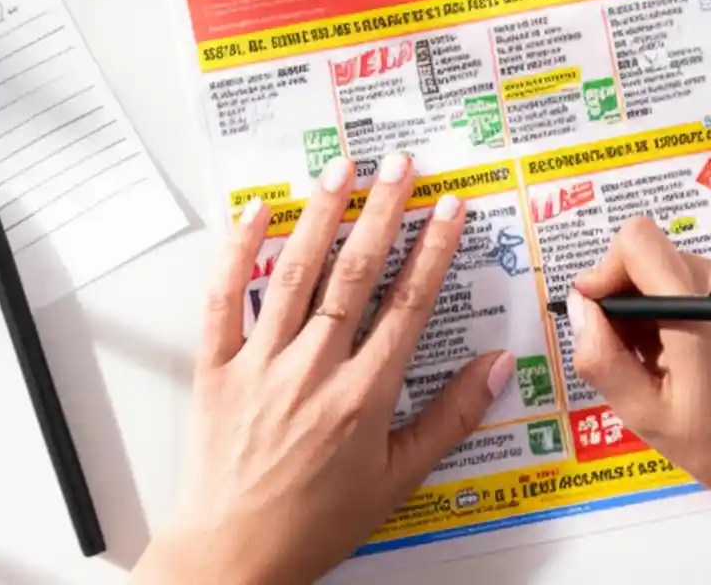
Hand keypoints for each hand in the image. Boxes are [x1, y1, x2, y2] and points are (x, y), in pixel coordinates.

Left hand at [132, 154, 514, 584]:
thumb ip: (450, 418)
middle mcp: (314, 367)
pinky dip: (239, 251)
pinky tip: (256, 212)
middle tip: (402, 165)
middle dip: (384, 210)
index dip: (434, 247)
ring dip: (322, 213)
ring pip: (296, 272)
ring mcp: (261, 362)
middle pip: (356, 272)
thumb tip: (494, 367)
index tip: (450, 207)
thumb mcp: (398, 478)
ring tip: (342, 168)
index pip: (409, 302)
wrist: (234, 556)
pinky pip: (225, 298)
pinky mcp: (217, 367)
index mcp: (364, 394)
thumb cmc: (315, 523)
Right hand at [567, 216, 710, 507]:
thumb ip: (601, 357)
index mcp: (698, 305)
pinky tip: (694, 358)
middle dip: (629, 298)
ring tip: (666, 364)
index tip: (598, 315)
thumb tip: (580, 306)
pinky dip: (684, 309)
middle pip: (654, 256)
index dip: (605, 270)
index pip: (635, 240)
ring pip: (676, 269)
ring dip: (656, 307)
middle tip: (632, 356)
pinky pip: (706, 282)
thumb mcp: (646, 415)